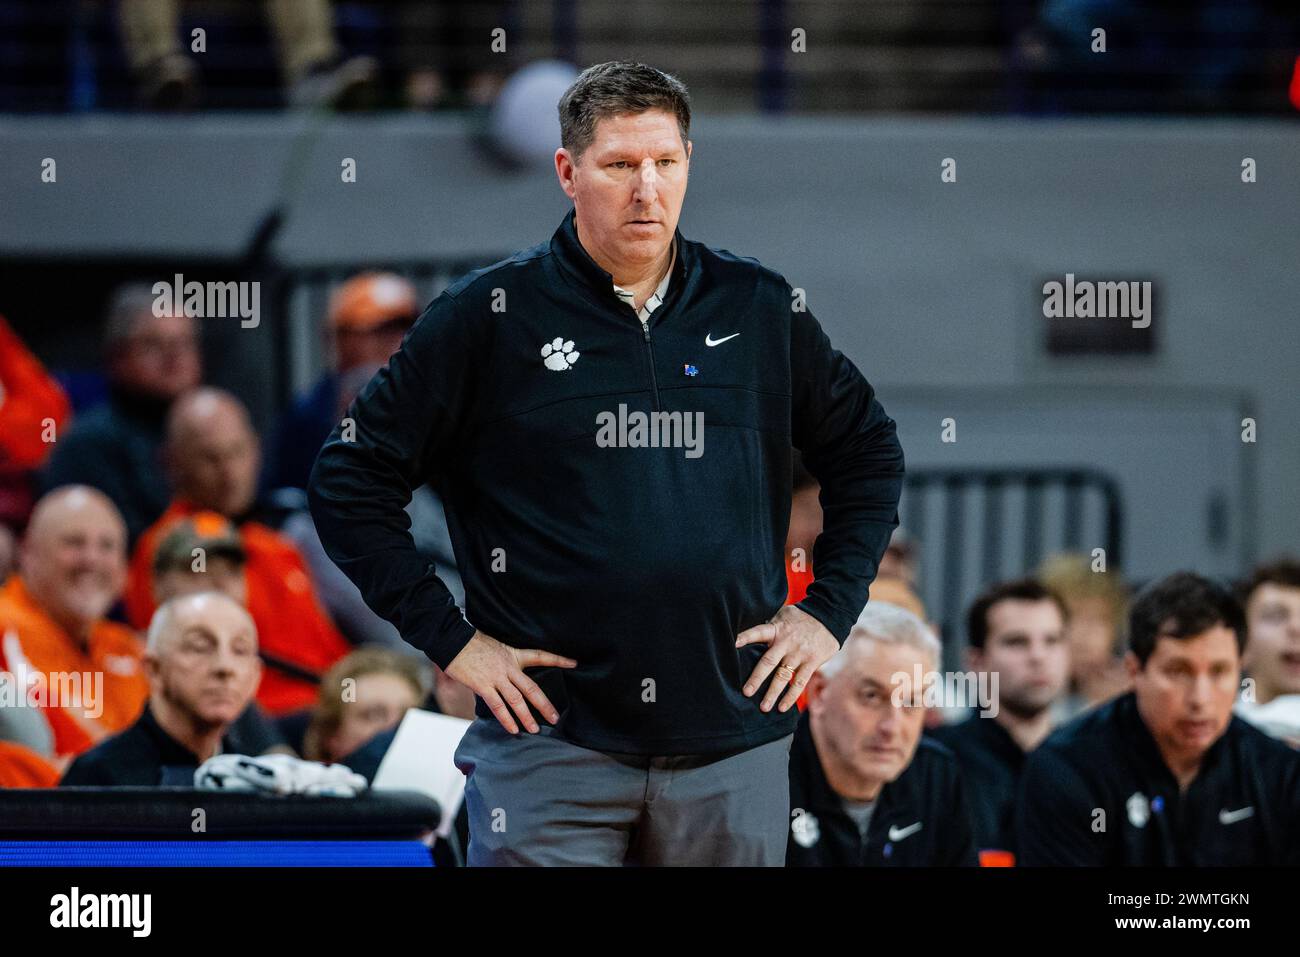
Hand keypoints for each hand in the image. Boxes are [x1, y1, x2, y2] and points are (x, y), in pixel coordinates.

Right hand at [444, 631, 576, 733]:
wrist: (453, 639)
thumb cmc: (472, 643)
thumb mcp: (495, 647)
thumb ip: (505, 662)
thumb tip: (508, 675)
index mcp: (514, 654)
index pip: (541, 656)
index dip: (558, 660)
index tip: (574, 663)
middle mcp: (509, 667)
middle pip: (532, 688)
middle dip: (544, 704)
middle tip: (555, 718)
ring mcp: (496, 677)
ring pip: (517, 700)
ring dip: (526, 716)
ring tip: (534, 730)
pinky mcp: (483, 685)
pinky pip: (497, 705)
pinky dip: (506, 719)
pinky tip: (513, 729)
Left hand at [736, 605, 838, 712]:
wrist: (830, 616)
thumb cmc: (802, 617)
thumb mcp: (784, 615)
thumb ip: (769, 626)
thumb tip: (749, 634)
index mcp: (777, 629)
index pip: (757, 632)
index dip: (745, 637)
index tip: (732, 644)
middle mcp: (786, 642)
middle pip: (769, 662)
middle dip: (757, 678)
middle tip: (746, 692)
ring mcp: (799, 654)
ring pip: (783, 676)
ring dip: (773, 693)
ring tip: (764, 707)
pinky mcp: (812, 662)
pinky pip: (800, 682)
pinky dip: (791, 696)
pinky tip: (782, 707)